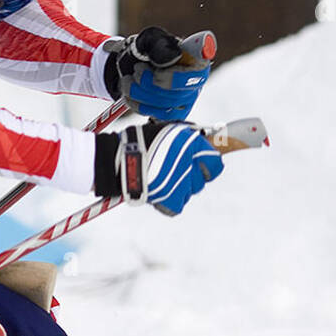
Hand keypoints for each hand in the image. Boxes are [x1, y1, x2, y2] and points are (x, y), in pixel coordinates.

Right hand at [94, 120, 223, 215]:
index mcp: (192, 145)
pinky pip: (177, 205)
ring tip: (161, 178)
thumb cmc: (141, 141)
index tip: (200, 164)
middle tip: (173, 171)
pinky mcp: (171, 200)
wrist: (119, 160)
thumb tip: (203, 140)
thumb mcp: (167, 130)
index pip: (216, 161)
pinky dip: (169, 201)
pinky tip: (158, 190)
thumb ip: (187, 136)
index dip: (207, 163)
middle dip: (191, 176)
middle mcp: (190, 164)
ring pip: (189, 192)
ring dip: (179, 188)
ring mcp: (181, 183)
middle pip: (203, 179)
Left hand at [101, 26, 213, 119]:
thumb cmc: (149, 48)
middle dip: (148, 83)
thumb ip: (160, 45)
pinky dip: (137, 104)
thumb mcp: (151, 38)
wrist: (136, 62)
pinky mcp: (172, 114)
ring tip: (129, 79)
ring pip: (164, 107)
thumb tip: (171, 58)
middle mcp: (196, 84)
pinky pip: (155, 115)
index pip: (197, 75)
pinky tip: (129, 92)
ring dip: (139, 92)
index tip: (156, 70)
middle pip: (177, 95)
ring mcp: (185, 101)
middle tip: (137, 68)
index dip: (174, 77)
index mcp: (198, 62)